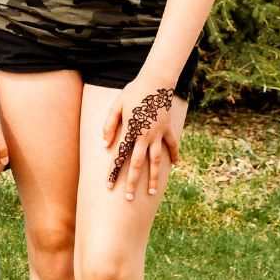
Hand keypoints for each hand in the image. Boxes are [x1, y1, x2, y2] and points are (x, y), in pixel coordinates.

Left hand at [101, 81, 179, 199]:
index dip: (113, 172)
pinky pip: (171, 145)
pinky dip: (174, 155)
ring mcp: (158, 134)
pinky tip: (174, 166)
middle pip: (137, 164)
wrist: (156, 81)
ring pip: (156, 160)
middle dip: (132, 182)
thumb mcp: (116, 106)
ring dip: (154, 177)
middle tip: (129, 198)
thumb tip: (105, 144)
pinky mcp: (167, 129)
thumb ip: (110, 126)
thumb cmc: (133, 92)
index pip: (119, 156)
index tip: (109, 187)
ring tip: (152, 193)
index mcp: (130, 131)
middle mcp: (144, 136)